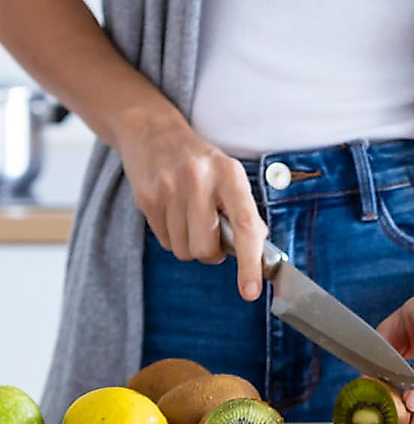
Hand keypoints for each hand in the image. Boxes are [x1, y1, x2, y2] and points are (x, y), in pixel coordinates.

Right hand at [115, 106, 267, 300]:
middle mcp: (199, 181)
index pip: (245, 225)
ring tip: (191, 218)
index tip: (251, 291)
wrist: (153, 133)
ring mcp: (169, 190)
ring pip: (183, 250)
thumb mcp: (229, 175)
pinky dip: (172, 236)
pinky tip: (173, 212)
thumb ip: (243, 210)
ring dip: (190, 245)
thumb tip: (257, 248)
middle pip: (205, 249)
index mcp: (229, 174)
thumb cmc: (200, 160)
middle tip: (212, 235)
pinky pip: (164, 241)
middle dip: (210, 253)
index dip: (250, 262)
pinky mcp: (146, 199)